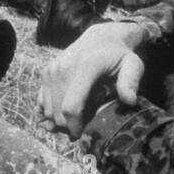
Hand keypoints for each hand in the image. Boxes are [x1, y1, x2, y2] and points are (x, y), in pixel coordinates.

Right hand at [38, 23, 146, 138]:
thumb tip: (130, 101)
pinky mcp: (46, 72)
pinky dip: (47, 112)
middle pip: (57, 111)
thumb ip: (131, 82)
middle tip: (81, 131)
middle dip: (66, 128)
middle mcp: (64, 67)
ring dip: (57, 122)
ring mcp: (52, 69)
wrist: (101, 37)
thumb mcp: (133, 65)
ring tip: (74, 122)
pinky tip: (60, 115)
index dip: (74, 127)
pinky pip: (40, 100)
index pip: (71, 106)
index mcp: (86, 67)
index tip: (82, 135)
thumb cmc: (119, 55)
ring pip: (47, 109)